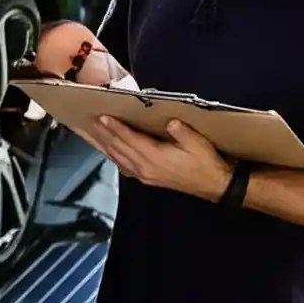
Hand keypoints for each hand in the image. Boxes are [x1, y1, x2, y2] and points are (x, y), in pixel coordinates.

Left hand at [90, 116, 233, 201]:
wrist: (213, 185)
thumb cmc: (206, 163)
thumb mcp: (199, 144)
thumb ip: (183, 132)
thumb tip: (171, 122)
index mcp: (155, 158)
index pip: (130, 140)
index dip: (115, 128)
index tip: (103, 117)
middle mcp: (145, 167)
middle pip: (118, 148)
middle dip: (103, 134)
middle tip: (90, 121)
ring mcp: (144, 174)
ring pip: (118, 158)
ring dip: (104, 145)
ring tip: (91, 134)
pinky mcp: (147, 178)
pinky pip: (124, 166)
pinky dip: (113, 156)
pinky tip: (108, 151)